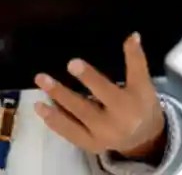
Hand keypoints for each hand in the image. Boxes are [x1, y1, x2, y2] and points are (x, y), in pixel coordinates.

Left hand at [35, 33, 167, 162]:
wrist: (145, 138)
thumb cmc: (142, 104)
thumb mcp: (143, 83)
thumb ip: (136, 60)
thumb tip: (133, 35)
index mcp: (126, 106)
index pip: (106, 90)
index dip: (89, 77)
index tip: (71, 63)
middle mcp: (112, 125)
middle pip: (84, 108)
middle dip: (62, 94)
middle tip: (42, 78)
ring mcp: (99, 137)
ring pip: (73, 123)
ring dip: (53, 109)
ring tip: (37, 95)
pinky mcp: (90, 145)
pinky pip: (70, 134)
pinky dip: (55, 122)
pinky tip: (41, 108)